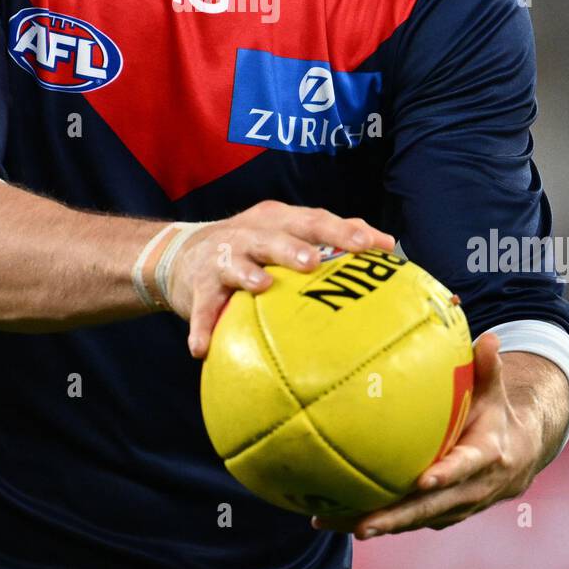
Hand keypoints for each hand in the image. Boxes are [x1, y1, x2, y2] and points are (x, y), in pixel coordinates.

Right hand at [167, 200, 393, 358]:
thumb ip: (330, 236)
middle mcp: (248, 234)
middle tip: (314, 261)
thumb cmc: (252, 247)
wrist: (182, 255)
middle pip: (273, 236)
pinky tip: (202, 348)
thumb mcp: (286, 233)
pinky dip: (201, 327)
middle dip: (293, 247)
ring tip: (262, 286)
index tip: (368, 244)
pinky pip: (201, 309)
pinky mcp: (198, 287)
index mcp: (277, 220)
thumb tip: (386, 243)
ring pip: (235, 263)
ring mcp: (221, 258)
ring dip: (248, 273)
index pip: (313, 220)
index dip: (340, 230)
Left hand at [311, 332, 545, 539]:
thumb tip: (488, 339)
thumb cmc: (495, 414)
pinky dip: (371, 520)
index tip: (424, 479)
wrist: (515, 455)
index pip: (464, 468)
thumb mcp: (494, 391)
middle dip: (395, 518)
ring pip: (410, 520)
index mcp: (485, 458)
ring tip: (329, 521)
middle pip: (429, 508)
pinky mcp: (435, 514)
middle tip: (361, 523)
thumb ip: (488, 368)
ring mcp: (451, 507)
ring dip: (373, 524)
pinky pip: (402, 520)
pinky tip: (328, 516)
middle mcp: (468, 489)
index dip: (446, 475)